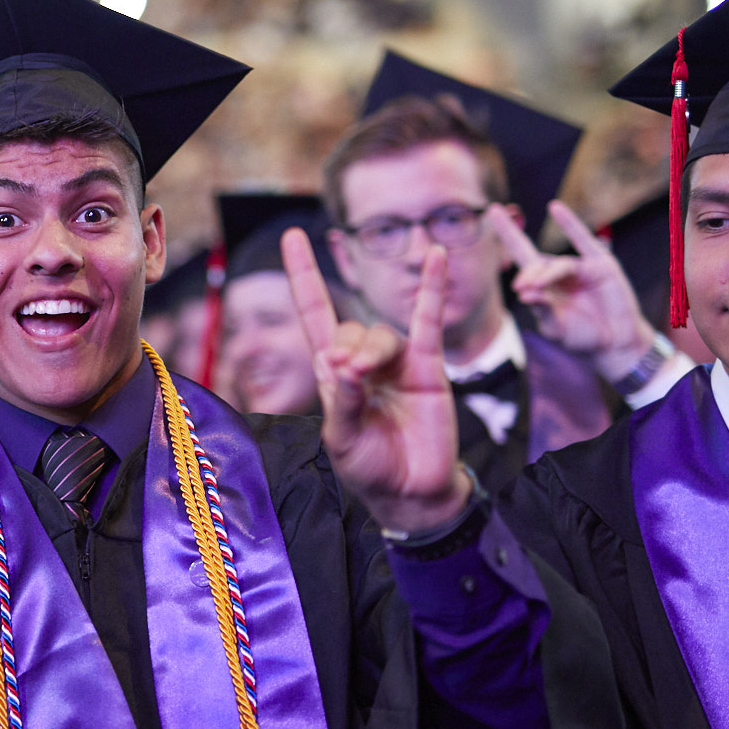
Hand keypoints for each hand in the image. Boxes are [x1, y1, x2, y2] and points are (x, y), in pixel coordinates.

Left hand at [283, 227, 471, 534]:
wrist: (411, 491)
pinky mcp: (428, 367)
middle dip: (347, 347)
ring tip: (368, 376)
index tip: (292, 237)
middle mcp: (362, 360)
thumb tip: (346, 366)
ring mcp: (396, 361)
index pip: (313, 313)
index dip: (303, 276)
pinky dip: (432, 288)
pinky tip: (437, 257)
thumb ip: (345, 403)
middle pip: (350, 328)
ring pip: (381, 333)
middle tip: (350, 377)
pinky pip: (429, 321)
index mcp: (332, 373)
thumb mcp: (342, 439)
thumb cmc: (369, 465)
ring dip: (372, 350)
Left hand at [491, 202, 656, 382]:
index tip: (493, 210)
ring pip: (558, 264)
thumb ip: (542, 310)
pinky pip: (584, 241)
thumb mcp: (556, 327)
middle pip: (535, 263)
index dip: (509, 233)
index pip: (521, 253)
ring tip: (536, 286)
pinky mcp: (601, 265)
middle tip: (521, 287)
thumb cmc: (581, 336)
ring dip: (546, 274)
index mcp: (543, 283)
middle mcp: (559, 271)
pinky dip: (569, 224)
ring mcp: (581, 267)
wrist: (613, 343)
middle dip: (528, 274)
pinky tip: (555, 209)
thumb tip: (524, 293)